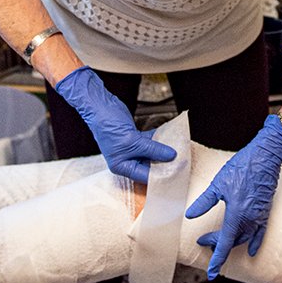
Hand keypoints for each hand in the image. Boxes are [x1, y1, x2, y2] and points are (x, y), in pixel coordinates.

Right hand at [54, 67, 175, 182]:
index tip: (176, 173)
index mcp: (122, 166)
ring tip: (179, 149)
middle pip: (149, 165)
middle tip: (181, 161)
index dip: (160, 175)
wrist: (100, 106)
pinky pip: (150, 141)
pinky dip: (159, 138)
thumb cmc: (108, 126)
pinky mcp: (134, 137)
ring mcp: (131, 148)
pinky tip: (170, 136)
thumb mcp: (132, 141)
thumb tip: (171, 156)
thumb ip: (153, 149)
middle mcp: (126, 159)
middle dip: (164, 162)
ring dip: (163, 149)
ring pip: (151, 152)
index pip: (144, 176)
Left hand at [184, 117, 281, 278]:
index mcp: (236, 213)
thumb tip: (190, 215)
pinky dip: (254, 243)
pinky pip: (260, 234)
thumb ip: (204, 202)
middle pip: (232, 240)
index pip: (224, 242)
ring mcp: (259, 216)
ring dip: (232, 243)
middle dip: (218, 245)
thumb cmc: (241, 167)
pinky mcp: (265, 212)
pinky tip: (250, 250)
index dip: (217, 258)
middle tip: (205, 240)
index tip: (211, 272)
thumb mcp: (218, 184)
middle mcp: (249, 219)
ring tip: (219, 242)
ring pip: (244, 238)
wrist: (264, 157)